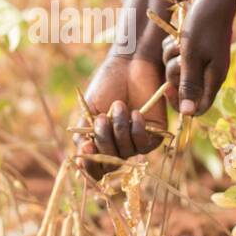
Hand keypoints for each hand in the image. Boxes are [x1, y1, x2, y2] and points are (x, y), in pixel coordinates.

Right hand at [74, 53, 168, 177]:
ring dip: (119, 129)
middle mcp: (119, 148)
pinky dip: (137, 129)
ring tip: (119, 105)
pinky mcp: (155, 136)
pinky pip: (143, 144)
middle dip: (103, 140)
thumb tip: (80, 156)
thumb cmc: (107, 87)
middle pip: (109, 163)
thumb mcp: (88, 111)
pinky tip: (136, 113)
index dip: (89, 165)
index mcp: (101, 144)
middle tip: (101, 118)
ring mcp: (136, 143)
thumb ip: (83, 134)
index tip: (86, 148)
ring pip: (125, 152)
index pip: (95, 169)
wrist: (129, 66)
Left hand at [162, 0, 233, 115]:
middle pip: (184, 88)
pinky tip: (177, 36)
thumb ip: (189, 84)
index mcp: (213, 79)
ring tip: (179, 42)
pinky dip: (173, 48)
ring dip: (171, 57)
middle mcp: (210, 73)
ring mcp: (204, 60)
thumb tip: (187, 113)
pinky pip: (177, 56)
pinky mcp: (197, 49)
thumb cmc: (204, 25)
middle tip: (179, 56)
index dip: (181, 103)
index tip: (168, 88)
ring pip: (178, 70)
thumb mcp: (192, 56)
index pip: (197, 107)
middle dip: (174, 73)